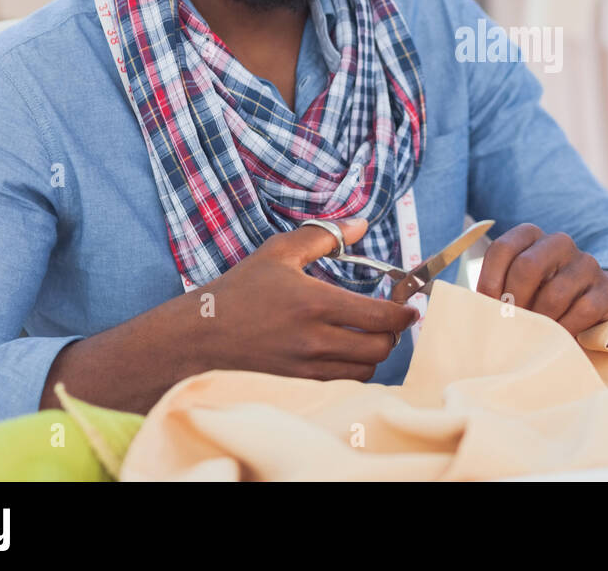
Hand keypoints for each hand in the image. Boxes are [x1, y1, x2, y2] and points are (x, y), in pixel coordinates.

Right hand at [197, 218, 419, 381]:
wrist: (199, 336)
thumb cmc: (239, 291)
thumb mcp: (279, 252)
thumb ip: (323, 235)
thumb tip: (361, 223)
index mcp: (315, 303)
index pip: (381, 317)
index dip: (404, 313)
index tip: (408, 305)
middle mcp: (315, 340)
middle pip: (381, 347)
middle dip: (392, 333)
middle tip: (388, 319)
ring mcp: (307, 367)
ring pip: (365, 370)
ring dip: (374, 353)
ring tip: (366, 336)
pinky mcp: (298, 384)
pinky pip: (343, 383)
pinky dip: (353, 369)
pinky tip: (344, 352)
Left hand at [475, 223, 607, 335]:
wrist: (592, 303)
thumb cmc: (541, 296)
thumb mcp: (516, 286)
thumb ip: (492, 292)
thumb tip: (462, 314)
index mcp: (531, 236)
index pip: (503, 248)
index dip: (490, 281)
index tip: (488, 307)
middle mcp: (559, 243)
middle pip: (528, 267)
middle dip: (514, 302)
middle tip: (511, 324)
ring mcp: (586, 264)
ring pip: (555, 293)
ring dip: (540, 320)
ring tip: (534, 335)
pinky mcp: (606, 290)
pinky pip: (584, 310)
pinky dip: (566, 328)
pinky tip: (559, 336)